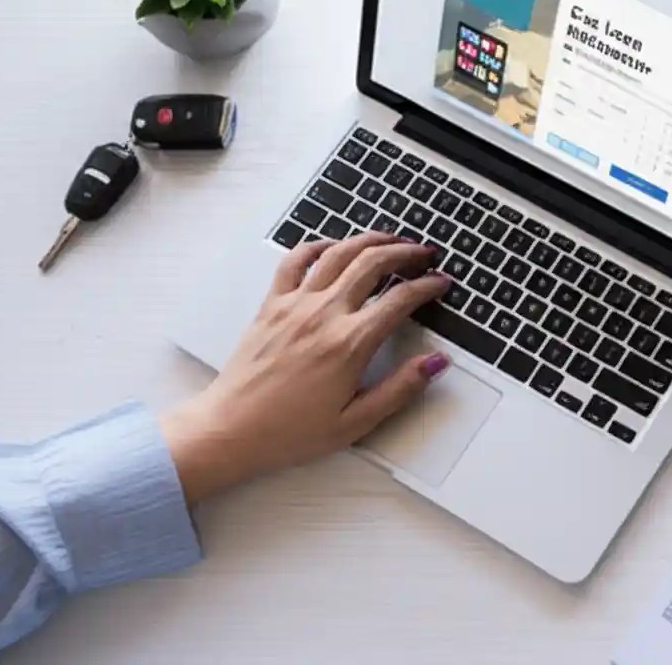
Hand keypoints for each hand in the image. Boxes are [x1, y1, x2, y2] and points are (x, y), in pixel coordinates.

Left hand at [161, 233, 451, 504]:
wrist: (231, 430)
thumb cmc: (290, 432)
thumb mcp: (356, 422)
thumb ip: (401, 389)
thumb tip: (436, 362)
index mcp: (349, 344)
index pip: (400, 300)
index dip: (427, 285)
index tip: (440, 281)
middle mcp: (323, 315)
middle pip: (372, 263)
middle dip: (405, 252)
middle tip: (423, 253)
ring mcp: (294, 305)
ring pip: (338, 253)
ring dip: (369, 240)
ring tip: (390, 239)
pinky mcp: (271, 306)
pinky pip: (295, 261)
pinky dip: (318, 246)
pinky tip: (333, 246)